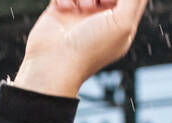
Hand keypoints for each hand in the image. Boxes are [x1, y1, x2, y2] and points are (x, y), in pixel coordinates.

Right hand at [14, 0, 147, 98]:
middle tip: (99, 2)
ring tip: (81, 7)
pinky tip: (64, 8)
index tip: (112, 2)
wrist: (52, 64)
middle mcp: (100, 17)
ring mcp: (79, 15)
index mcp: (120, 22)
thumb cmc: (89, 50)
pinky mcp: (59, 12)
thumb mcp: (123, 23)